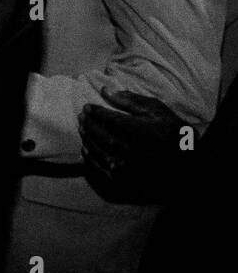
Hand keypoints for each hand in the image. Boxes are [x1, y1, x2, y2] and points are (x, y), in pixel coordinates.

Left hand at [79, 88, 195, 204]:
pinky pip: (97, 170)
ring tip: (83, 130)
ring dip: (86, 139)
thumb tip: (104, 90)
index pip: (102, 117)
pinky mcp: (121, 183)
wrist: (191, 169)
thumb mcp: (157, 111)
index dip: (93, 111)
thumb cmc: (174, 135)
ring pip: (95, 151)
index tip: (87, 107)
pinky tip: (86, 151)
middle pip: (96, 133)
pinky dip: (89, 159)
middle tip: (82, 117)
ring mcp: (120, 168)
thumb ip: (130, 100)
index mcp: (131, 130)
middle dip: (87, 123)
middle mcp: (123, 149)